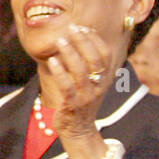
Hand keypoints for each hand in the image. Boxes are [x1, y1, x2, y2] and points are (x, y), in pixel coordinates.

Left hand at [45, 25, 113, 140]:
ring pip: (81, 71)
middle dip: (83, 42)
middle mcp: (98, 87)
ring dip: (70, 53)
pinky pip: (67, 86)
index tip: (83, 28)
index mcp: (104, 79)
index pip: (106, 55)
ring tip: (60, 40)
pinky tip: (52, 60)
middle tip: (71, 29)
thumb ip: (88, 64)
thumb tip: (80, 38)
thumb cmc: (81, 102)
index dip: (96, 40)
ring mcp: (86, 96)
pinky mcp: (73, 105)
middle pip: (95, 60)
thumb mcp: (91, 83)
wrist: (79, 131)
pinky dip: (60, 72)